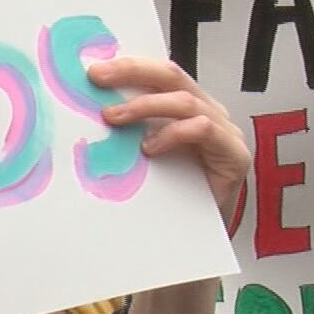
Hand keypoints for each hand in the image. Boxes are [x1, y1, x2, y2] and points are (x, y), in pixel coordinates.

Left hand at [91, 57, 247, 313]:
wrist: (188, 247)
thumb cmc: (159, 200)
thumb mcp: (136, 158)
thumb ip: (123, 131)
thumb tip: (77, 107)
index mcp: (186, 106)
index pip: (158, 73)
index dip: (126, 66)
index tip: (91, 69)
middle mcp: (209, 112)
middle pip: (172, 76)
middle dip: (131, 73)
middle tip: (96, 80)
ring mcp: (225, 132)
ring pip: (185, 101)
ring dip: (144, 106)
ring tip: (111, 119)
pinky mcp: (235, 156)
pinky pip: (205, 130)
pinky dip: (174, 134)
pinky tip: (149, 149)